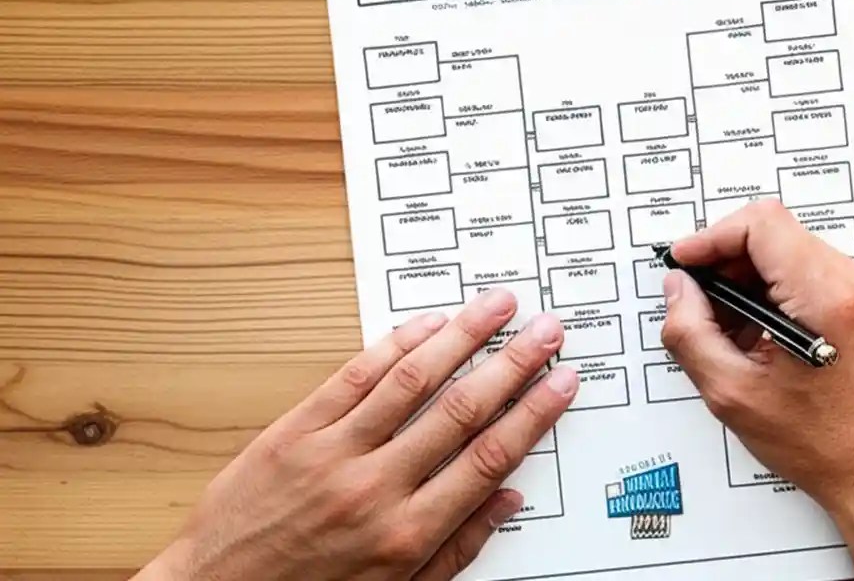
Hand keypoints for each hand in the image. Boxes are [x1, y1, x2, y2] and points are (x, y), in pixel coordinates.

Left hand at [135, 290, 577, 580]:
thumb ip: (457, 546)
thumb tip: (506, 499)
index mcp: (406, 533)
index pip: (488, 458)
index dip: (532, 414)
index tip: (560, 383)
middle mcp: (374, 488)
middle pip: (460, 410)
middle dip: (511, 364)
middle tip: (543, 331)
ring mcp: (332, 453)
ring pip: (411, 380)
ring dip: (460, 337)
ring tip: (495, 307)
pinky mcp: (294, 431)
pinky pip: (353, 377)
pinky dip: (394, 345)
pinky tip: (426, 325)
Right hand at [660, 200, 853, 580]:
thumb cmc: (827, 446)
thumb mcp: (735, 393)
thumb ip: (692, 332)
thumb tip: (678, 290)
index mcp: (827, 295)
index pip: (761, 223)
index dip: (712, 237)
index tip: (686, 262)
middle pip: (775, 235)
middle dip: (727, 263)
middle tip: (698, 302)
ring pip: (791, 255)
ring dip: (750, 282)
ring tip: (729, 331)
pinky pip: (812, 277)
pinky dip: (776, 295)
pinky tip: (758, 339)